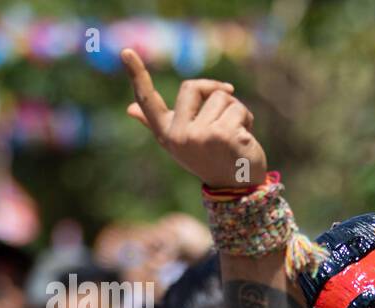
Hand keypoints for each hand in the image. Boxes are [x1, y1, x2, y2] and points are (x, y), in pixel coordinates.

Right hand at [121, 49, 265, 188]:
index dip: (137, 75)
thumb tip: (129, 109)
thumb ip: (159, 123)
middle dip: (214, 92)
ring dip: (236, 111)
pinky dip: (247, 120)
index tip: (127, 51)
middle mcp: (180, 136)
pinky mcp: (224, 135)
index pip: (148, 101)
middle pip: (192, 87)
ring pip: (222, 97)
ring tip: (237, 134)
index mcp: (167, 134)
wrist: (241, 189)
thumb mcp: (183, 143)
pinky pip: (238, 108)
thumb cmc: (213, 160)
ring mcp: (201, 135)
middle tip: (226, 113)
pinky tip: (246, 141)